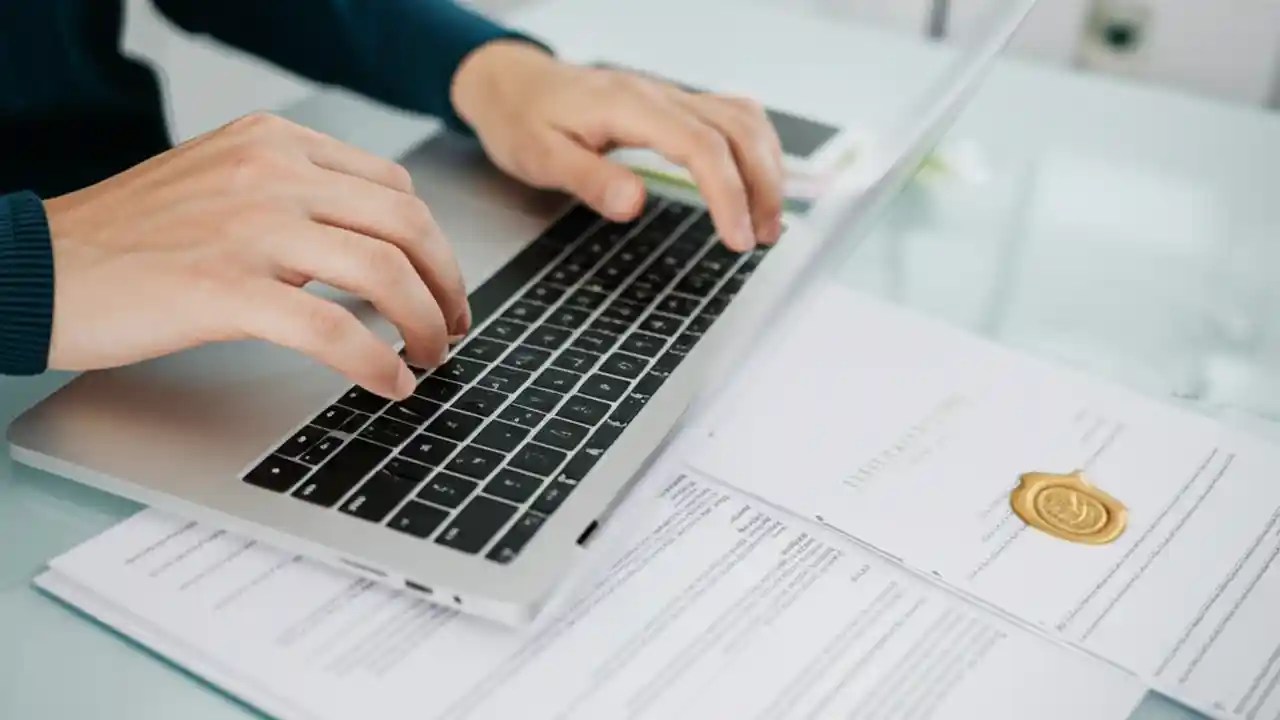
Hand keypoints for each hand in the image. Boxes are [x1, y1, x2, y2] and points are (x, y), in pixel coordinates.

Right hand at [43, 112, 468, 399]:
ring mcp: (250, 227)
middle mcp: (271, 172)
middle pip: (407, 223)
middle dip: (446, 282)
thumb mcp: (220, 183)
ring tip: (429, 356)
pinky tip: (390, 383)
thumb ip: (293, 195)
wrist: (38, 266)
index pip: (392, 187)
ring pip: (384, 271)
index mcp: (274, 143)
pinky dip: (375, 362)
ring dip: (424, 322)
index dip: (432, 243)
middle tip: (453, 325)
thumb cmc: (128, 236)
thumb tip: (373, 245)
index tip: (441, 282)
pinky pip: (332, 329)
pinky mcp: (226, 288)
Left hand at [451, 41, 784, 251]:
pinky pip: (733, 116)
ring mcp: (671, 97)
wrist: (513, 84)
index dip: (728, 194)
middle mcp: (660, 95)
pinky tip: (756, 181)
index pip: (701, 146)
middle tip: (762, 238)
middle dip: (762, 185)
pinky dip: (755, 149)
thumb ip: (588, 179)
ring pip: (743, 119)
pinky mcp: (675, 106)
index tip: (738, 238)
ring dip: (766, 167)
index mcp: (629, 106)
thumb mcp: (540, 157)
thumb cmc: (523, 119)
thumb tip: (634, 203)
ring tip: (766, 219)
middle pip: (737, 129)